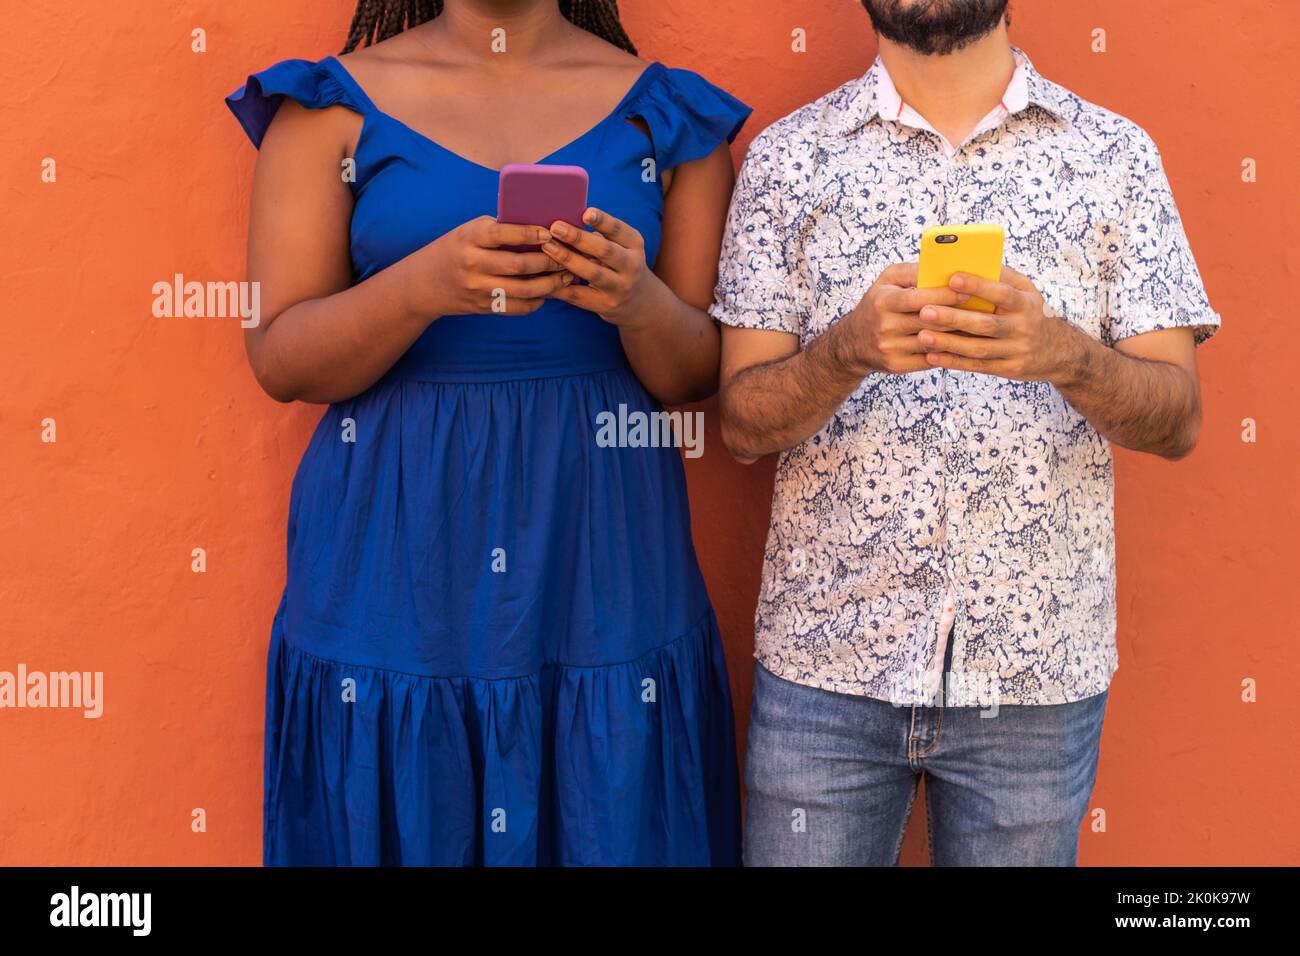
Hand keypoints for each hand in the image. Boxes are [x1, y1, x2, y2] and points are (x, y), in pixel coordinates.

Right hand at [416, 215, 571, 316]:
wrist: (425, 284)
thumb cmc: (456, 249)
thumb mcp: (469, 231)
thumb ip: (499, 230)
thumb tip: (541, 229)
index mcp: (470, 237)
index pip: (504, 233)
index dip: (530, 233)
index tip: (550, 232)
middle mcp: (473, 264)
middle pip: (519, 265)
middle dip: (548, 261)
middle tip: (567, 257)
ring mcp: (478, 289)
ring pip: (524, 290)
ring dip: (550, 284)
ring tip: (565, 277)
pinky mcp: (483, 307)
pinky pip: (517, 308)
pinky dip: (536, 302)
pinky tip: (547, 293)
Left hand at [540, 208, 661, 327]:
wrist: (638, 300)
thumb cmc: (618, 263)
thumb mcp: (620, 246)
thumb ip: (600, 234)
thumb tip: (565, 221)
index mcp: (634, 244)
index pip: (619, 230)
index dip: (603, 221)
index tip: (586, 213)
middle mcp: (631, 266)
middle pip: (605, 251)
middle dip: (578, 238)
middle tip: (555, 227)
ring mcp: (620, 287)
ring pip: (593, 273)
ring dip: (568, 259)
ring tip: (547, 247)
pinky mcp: (606, 305)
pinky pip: (579, 295)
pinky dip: (560, 286)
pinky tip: (543, 277)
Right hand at [840, 263, 971, 374]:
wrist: (853, 343)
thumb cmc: (877, 304)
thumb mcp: (886, 281)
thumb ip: (911, 272)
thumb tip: (942, 267)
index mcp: (883, 302)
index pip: (918, 298)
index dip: (945, 295)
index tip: (969, 290)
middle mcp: (885, 327)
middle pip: (930, 321)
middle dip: (958, 314)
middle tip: (983, 309)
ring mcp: (891, 349)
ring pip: (934, 341)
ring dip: (959, 335)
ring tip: (979, 326)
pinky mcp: (897, 365)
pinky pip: (930, 358)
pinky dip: (949, 351)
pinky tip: (964, 343)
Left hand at [916, 267, 1082, 381]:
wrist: (1061, 352)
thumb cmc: (1033, 314)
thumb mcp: (1028, 292)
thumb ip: (1003, 278)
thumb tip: (971, 260)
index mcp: (1026, 303)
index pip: (1002, 293)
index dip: (978, 286)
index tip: (952, 278)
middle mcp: (1023, 328)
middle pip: (985, 324)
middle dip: (954, 318)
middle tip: (925, 311)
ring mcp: (1016, 351)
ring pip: (978, 349)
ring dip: (949, 343)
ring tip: (922, 335)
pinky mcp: (1009, 369)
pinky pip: (978, 366)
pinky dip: (954, 362)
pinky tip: (932, 356)